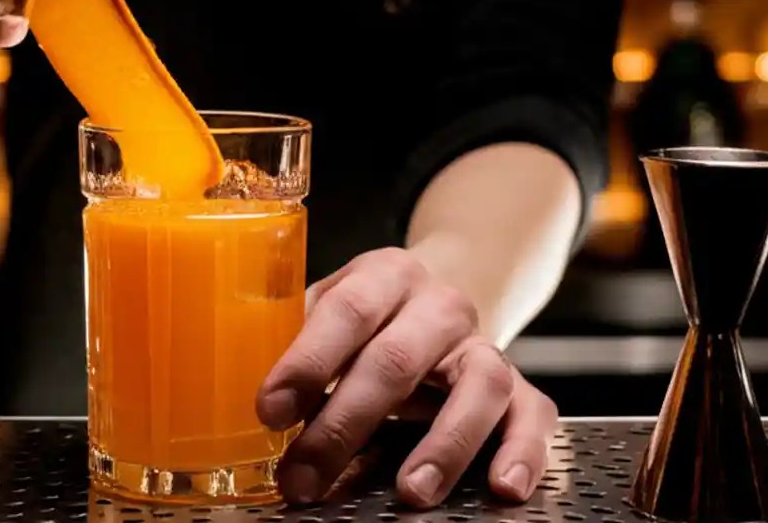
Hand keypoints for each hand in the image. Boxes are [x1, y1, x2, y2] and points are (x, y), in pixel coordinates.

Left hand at [256, 247, 557, 507]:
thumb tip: (234, 400)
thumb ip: (294, 344)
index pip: (346, 311)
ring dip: (444, 444)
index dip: (307, 361)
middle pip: (397, 359)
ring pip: (480, 385)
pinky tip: (502, 487)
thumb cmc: (366, 320)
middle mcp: (440, 305)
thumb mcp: (327, 313)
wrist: (437, 302)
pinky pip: (533, 415)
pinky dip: (523, 452)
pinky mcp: (521, 386)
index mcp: (384, 275)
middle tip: (305, 477)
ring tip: (411, 493)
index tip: (270, 411)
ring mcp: (484, 345)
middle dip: (345, 426)